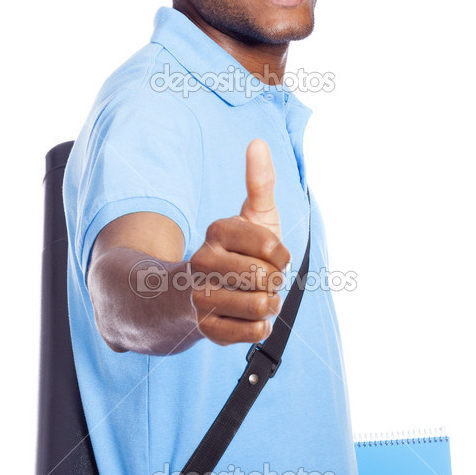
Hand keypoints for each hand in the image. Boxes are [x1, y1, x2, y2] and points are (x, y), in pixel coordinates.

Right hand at [188, 139, 290, 345]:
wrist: (195, 294)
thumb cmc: (237, 253)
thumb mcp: (253, 216)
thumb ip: (260, 181)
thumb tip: (257, 142)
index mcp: (216, 232)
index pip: (271, 248)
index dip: (280, 256)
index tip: (270, 255)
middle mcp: (201, 262)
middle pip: (267, 278)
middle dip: (274, 281)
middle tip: (260, 279)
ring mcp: (201, 297)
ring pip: (261, 306)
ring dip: (269, 305)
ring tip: (255, 298)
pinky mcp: (206, 329)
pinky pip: (254, 331)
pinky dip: (260, 326)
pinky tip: (246, 316)